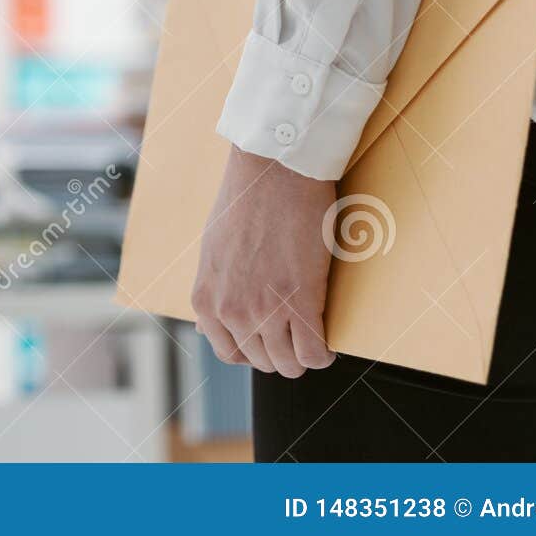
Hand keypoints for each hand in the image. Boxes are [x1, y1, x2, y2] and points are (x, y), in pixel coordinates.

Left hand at [191, 146, 337, 377]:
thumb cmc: (246, 201)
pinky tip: (328, 338)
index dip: (256, 350)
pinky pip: (315, 353)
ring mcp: (264, 311)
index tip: (272, 338)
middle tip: (299, 333)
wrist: (273, 171)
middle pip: (263, 361)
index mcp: (206, 300)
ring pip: (290, 364)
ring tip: (314, 335)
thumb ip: (214, 291)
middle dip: (283, 352)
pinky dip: (324, 352)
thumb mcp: (213, 251)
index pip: (230, 353)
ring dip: (305, 354)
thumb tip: (206, 326)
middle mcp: (230, 312)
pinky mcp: (300, 303)